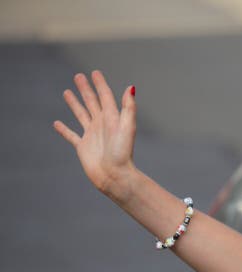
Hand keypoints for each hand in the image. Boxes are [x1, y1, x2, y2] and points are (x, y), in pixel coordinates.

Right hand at [53, 71, 136, 203]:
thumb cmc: (123, 153)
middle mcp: (101, 125)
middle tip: (78, 76)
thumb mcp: (127, 127)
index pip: (105, 97)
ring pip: (81, 115)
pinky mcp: (83, 147)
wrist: (115, 176)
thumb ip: (128, 108)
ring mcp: (92, 136)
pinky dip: (64, 129)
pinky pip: (71, 135)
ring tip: (67, 92)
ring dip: (75, 103)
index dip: (100, 84)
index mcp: (112, 118)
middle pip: (92, 102)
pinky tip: (57, 123)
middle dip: (86, 89)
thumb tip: (130, 87)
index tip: (94, 72)